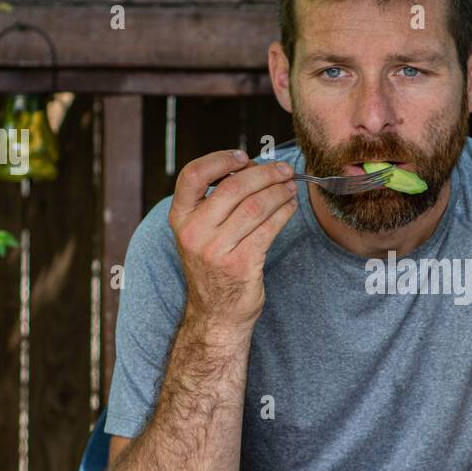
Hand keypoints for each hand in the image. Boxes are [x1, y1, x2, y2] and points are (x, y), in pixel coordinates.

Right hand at [169, 149, 297, 329]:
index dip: (221, 159)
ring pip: (255, 206)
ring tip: (291, 187)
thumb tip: (252, 167)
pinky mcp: (240, 264)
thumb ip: (215, 202)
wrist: (216, 313)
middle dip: (265, 174)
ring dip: (279, 192)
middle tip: (284, 170)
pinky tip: (290, 207)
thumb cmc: (214, 266)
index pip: (193, 175)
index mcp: (180, 218)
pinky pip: (269, 228)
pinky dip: (284, 213)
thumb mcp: (200, 232)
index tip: (245, 157)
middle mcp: (193, 232)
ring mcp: (216, 250)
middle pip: (234, 187)